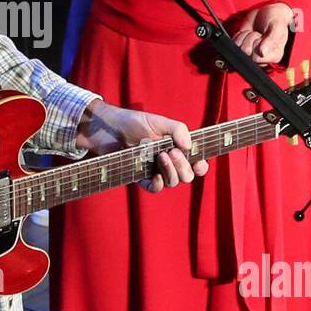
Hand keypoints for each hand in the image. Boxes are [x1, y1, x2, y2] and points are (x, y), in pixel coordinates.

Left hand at [75, 99, 207, 192]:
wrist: (108, 127)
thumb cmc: (133, 122)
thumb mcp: (158, 121)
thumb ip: (178, 130)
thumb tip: (189, 146)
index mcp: (177, 148)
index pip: (196, 163)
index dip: (202, 166)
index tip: (199, 161)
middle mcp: (168, 162)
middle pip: (187, 175)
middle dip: (184, 166)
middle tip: (173, 152)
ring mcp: (155, 170)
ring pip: (173, 182)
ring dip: (171, 171)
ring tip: (160, 156)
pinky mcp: (141, 177)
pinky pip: (155, 188)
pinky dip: (158, 184)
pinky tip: (156, 175)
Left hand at [231, 2, 293, 64]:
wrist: (267, 11)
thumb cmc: (275, 19)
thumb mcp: (277, 27)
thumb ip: (272, 40)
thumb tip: (262, 53)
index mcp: (274, 56)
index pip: (256, 58)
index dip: (256, 45)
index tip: (263, 36)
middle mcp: (262, 58)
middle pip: (245, 52)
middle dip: (250, 38)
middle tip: (258, 33)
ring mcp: (251, 54)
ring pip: (238, 48)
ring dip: (244, 36)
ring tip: (254, 32)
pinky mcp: (241, 47)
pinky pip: (233, 44)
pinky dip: (239, 35)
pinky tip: (247, 32)